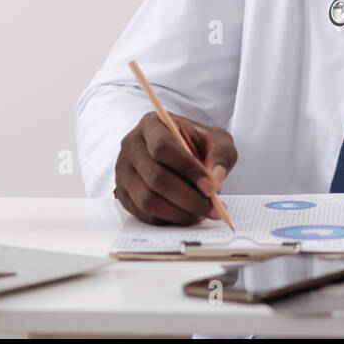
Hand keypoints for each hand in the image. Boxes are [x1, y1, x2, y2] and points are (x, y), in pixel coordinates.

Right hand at [114, 111, 237, 224]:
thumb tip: (216, 179)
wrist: (183, 151)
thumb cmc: (198, 144)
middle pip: (155, 177)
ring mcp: (124, 171)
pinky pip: (143, 213)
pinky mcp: (123, 193)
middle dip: (187, 198)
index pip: (163, 147)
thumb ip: (221, 155)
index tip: (210, 186)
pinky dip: (167, 219)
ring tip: (201, 213)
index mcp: (152, 124)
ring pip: (147, 200)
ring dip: (178, 212)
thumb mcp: (217, 141)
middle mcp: (131, 145)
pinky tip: (186, 215)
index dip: (187, 169)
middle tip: (211, 208)